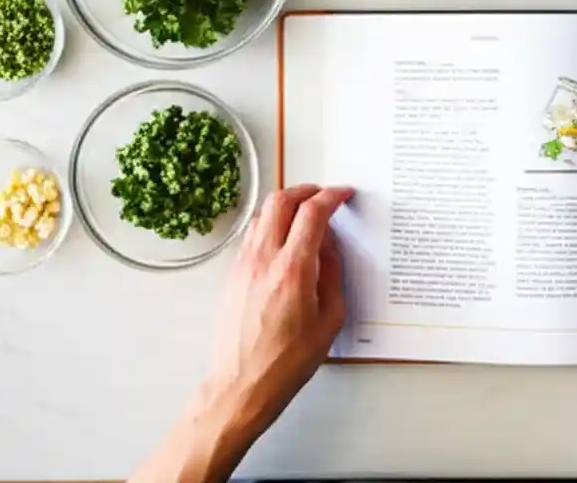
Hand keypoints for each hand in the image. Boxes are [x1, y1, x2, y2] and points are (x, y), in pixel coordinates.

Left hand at [131, 184, 351, 482]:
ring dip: (286, 205)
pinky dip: (270, 226)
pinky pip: (252, 236)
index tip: (343, 194)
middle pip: (281, 201)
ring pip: (263, 215)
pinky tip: (284, 240)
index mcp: (293, 270)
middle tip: (324, 195)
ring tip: (304, 215)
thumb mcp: (328, 320)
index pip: (312, 213)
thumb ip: (332, 277)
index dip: (332, 197)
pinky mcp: (232, 276)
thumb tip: (329, 250)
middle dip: (306, 191)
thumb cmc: (285, 363)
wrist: (240, 386)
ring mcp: (243, 266)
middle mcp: (263, 260)